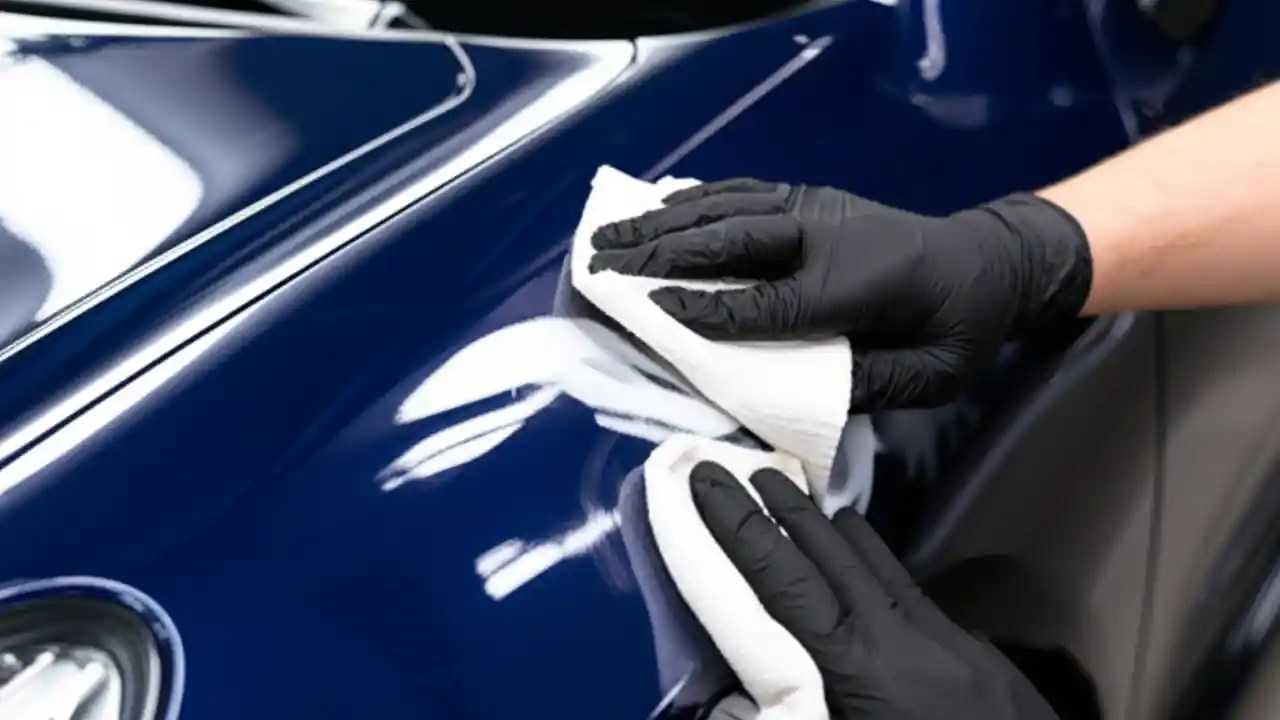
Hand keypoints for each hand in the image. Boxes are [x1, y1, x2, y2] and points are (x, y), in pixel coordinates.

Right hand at [590, 180, 1090, 409]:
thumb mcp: (935, 375)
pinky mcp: (811, 198)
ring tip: (607, 233)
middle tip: (600, 264)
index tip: (651, 312)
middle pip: (731, 241)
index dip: (706, 310)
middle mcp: (829, 236)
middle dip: (660, 253)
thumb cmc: (961, 328)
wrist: (993, 260)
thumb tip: (798, 399)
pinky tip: (658, 206)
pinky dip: (696, 197)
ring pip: (727, 209)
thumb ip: (869, 386)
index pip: (767, 304)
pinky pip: (744, 192)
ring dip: (662, 222)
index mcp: (859, 284)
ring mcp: (817, 209)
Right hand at [689, 461, 1056, 719]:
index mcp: (855, 669)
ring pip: (874, 560)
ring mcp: (942, 636)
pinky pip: (909, 585)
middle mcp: (897, 636)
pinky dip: (873, 560)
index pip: (782, 579)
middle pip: (828, 551)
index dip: (738, 526)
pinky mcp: (972, 648)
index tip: (706, 480)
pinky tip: (864, 557)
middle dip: (780, 506)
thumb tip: (726, 705)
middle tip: (741, 468)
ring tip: (794, 497)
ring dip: (827, 527)